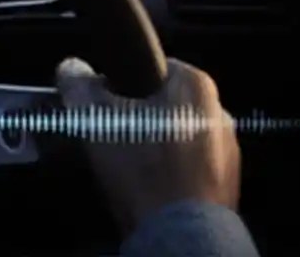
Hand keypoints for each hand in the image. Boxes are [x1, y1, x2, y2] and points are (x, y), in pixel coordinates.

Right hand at [55, 56, 240, 233]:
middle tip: (111, 136)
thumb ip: (79, 87)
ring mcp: (228, 149)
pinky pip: (189, 166)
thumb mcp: (97, 120)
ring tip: (129, 166)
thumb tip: (70, 67)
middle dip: (137, 117)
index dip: (119, 85)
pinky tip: (150, 185)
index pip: (149, 68)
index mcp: (196, 84)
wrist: (179, 233)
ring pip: (176, 136)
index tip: (103, 106)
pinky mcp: (228, 182)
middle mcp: (220, 110)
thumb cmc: (142, 169)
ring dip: (154, 145)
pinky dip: (171, 171)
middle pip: (163, 104)